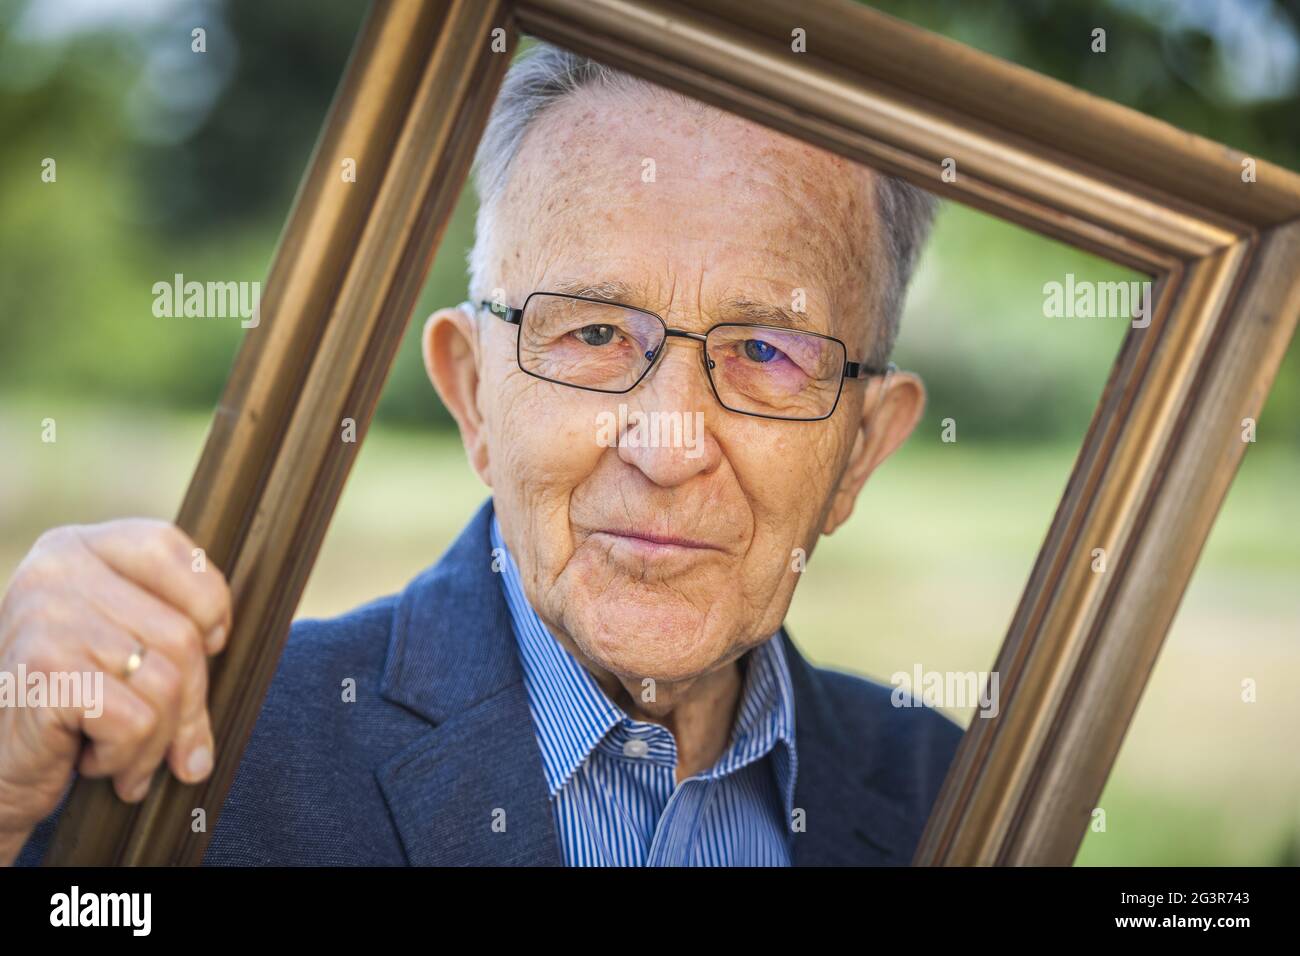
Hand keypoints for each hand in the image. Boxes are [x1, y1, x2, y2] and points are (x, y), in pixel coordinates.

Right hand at [0, 520, 230, 864]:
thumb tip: (226, 647)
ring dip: (158, 741)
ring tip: (128, 760)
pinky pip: (134, 720)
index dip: (208, 602)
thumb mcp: (117, 649)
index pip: (169, 548)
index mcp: (76, 547)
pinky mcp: (45, 669)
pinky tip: (91, 762)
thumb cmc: (65, 706)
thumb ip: (169, 631)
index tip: (210, 647)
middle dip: (190, 704)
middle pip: (181, 633)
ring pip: (165, 682)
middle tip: (179, 749)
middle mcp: (56, 570)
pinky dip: (125, 757)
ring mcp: (46, 616)